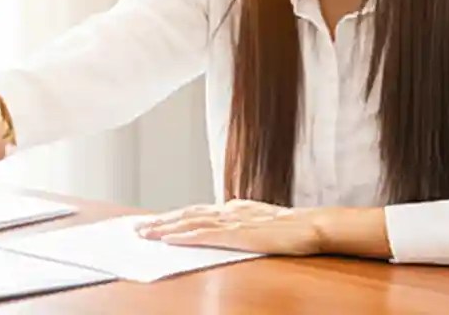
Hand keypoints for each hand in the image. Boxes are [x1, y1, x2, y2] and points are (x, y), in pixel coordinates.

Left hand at [135, 200, 325, 255]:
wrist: (313, 226)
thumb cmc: (292, 229)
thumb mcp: (260, 223)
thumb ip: (240, 225)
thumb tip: (222, 229)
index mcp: (234, 208)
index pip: (195, 211)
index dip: (172, 216)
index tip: (152, 221)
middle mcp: (229, 210)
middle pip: (187, 214)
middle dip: (160, 221)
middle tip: (135, 228)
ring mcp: (233, 221)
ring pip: (191, 222)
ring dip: (165, 228)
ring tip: (145, 233)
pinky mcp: (239, 234)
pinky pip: (206, 235)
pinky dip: (186, 236)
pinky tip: (171, 239)